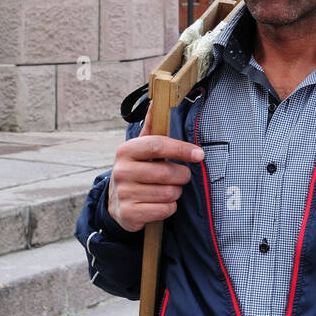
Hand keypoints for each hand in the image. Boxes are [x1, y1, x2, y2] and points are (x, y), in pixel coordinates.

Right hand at [107, 102, 204, 232]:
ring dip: (175, 192)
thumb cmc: (137, 169)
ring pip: (168, 193)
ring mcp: (124, 193)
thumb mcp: (141, 148)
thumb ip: (151, 126)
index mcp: (126, 150)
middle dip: (182, 176)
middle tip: (181, 176)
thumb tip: (155, 101)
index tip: (199, 154)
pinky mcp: (129, 214)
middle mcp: (121, 171)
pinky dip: (169, 207)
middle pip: (167, 172)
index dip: (181, 149)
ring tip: (168, 189)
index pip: (158, 145)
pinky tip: (161, 203)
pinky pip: (164, 210)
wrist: (115, 202)